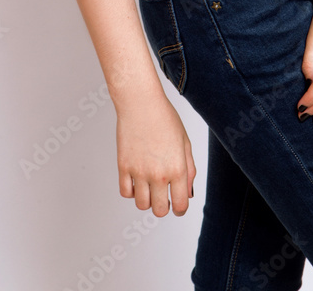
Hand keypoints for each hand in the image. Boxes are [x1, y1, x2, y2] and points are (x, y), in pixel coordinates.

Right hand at [116, 90, 195, 216]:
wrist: (141, 103)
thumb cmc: (164, 118)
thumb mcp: (185, 142)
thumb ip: (189, 169)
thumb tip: (188, 192)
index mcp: (177, 169)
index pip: (181, 205)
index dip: (181, 209)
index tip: (178, 206)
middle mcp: (158, 174)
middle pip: (160, 210)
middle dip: (164, 206)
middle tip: (164, 197)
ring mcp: (139, 172)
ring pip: (142, 204)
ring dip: (147, 200)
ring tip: (150, 187)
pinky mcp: (123, 166)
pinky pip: (126, 192)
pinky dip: (131, 191)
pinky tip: (137, 180)